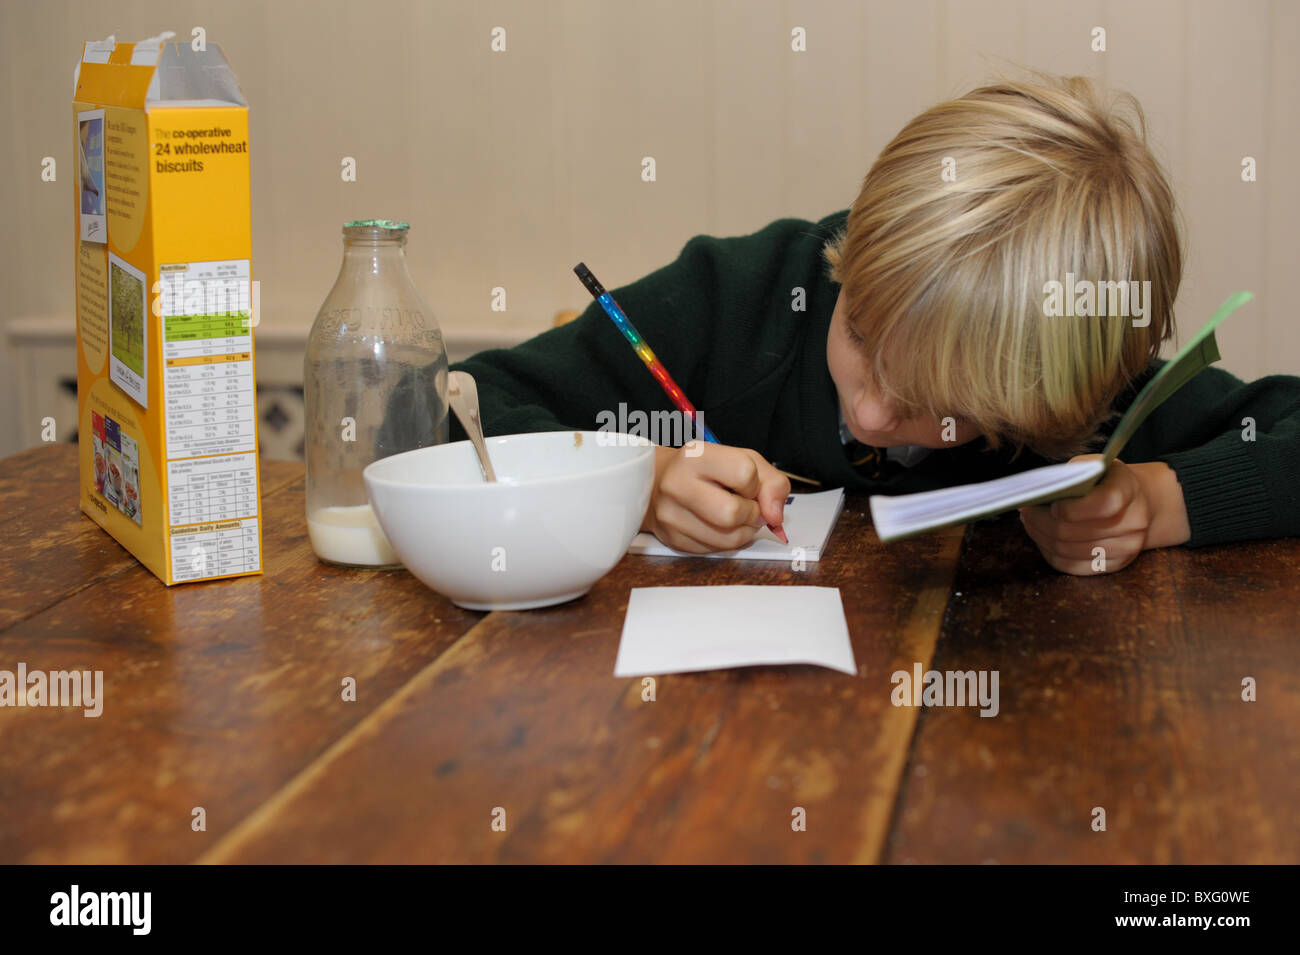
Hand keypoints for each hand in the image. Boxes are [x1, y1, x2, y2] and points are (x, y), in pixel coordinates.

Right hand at [642, 443, 790, 552]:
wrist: (660, 482)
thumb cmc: (707, 470)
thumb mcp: (742, 459)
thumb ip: (771, 482)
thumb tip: (775, 516)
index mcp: (695, 457)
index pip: (744, 474)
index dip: (756, 484)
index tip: (749, 485)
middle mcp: (677, 484)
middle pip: (732, 513)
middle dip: (752, 514)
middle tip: (749, 508)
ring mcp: (671, 515)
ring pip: (728, 539)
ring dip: (743, 531)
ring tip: (735, 517)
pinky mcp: (673, 539)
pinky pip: (716, 551)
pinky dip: (727, 541)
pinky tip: (719, 526)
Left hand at [1019, 455, 1190, 574]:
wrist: (1140, 502)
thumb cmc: (1108, 480)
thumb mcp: (1096, 464)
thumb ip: (1073, 474)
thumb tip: (1040, 491)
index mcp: (1128, 491)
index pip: (1101, 505)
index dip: (1070, 508)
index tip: (1050, 504)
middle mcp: (1133, 523)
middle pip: (1073, 531)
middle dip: (1040, 521)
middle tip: (1025, 510)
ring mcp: (1126, 548)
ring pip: (1067, 551)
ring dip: (1040, 537)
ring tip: (1029, 521)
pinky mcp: (1114, 566)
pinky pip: (1072, 566)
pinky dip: (1050, 553)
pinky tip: (1041, 538)